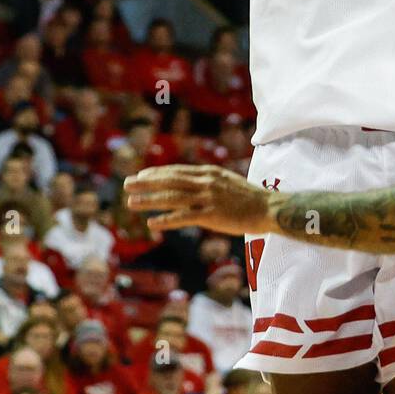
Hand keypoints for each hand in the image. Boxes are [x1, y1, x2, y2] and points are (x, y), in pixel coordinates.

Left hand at [125, 164, 272, 235]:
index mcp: (209, 173)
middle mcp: (206, 182)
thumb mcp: (226, 182)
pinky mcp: (211, 214)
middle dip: (146, 183)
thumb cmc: (248, 198)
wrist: (268, 208)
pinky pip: (183, 217)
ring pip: (172, 197)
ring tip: (131, 203)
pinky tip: (152, 222)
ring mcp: (208, 198)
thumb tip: (190, 185)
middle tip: (127, 184)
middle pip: (170, 181)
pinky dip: (166, 219)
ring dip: (150, 200)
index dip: (157, 174)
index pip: (177, 171)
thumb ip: (207, 182)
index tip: (141, 176)